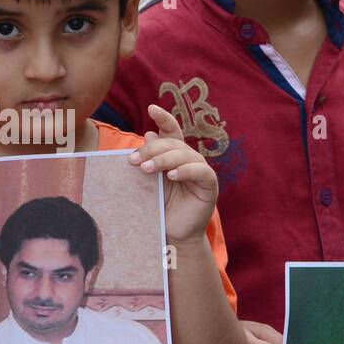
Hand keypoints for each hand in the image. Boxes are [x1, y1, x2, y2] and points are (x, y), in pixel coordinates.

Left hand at [127, 104, 216, 242]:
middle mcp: (189, 159)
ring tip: (146, 169)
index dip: (164, 118)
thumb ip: (149, 160)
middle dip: (152, 149)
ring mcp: (201, 171)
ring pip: (185, 155)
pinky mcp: (210, 185)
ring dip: (164, 160)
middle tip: (134, 160)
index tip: (151, 108)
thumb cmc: (159, 207)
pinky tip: (172, 176)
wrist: (172, 234)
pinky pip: (200, 172)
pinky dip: (186, 170)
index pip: (171, 131)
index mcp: (174, 154)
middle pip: (173, 144)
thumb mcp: (149, 182)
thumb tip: (149, 133)